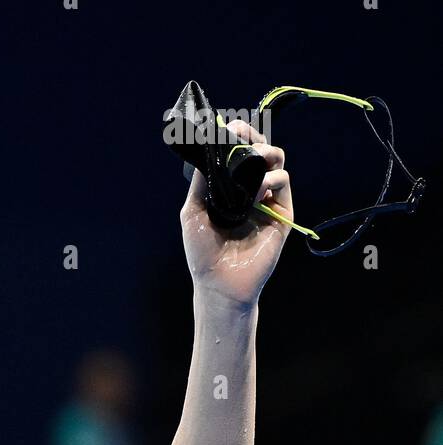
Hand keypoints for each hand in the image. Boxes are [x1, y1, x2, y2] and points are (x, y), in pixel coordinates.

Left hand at [181, 120, 292, 308]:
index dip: (237, 136)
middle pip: (260, 150)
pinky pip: (283, 182)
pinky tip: (256, 191)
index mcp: (230, 188)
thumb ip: (201, 182)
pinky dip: (270, 178)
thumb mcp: (193, 212)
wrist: (220, 284)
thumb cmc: (203, 253)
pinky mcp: (282, 212)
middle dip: (253, 137)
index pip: (239, 153)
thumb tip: (207, 149)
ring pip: (276, 160)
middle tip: (243, 135)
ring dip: (265, 152)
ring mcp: (268, 200)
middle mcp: (250, 190)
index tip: (230, 127)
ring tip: (253, 160)